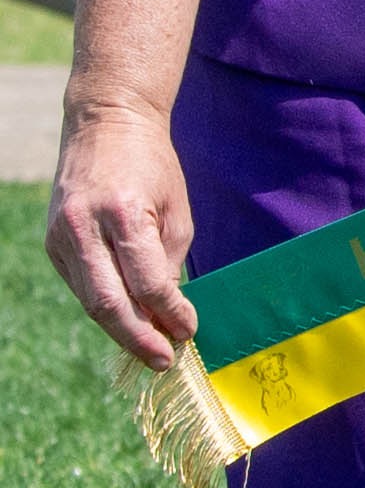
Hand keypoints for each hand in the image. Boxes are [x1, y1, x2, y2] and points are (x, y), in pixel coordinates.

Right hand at [46, 98, 197, 365]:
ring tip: (150, 351)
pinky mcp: (52, 243)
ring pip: (90, 300)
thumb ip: (168, 259)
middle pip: (108, 301)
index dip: (168, 313)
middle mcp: (83, 227)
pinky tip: (130, 322)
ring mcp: (61, 237)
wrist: (105, 125)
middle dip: (138, 338)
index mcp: (122, 213)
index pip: (146, 280)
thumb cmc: (152, 166)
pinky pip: (82, 286)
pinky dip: (106, 307)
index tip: (189, 331)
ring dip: (121, 330)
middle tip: (164, 362)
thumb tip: (168, 310)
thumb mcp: (176, 208)